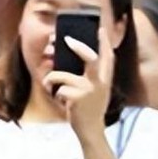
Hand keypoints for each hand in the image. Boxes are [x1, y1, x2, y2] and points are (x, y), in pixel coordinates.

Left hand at [42, 27, 112, 143]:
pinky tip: (59, 100)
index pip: (108, 56)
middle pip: (91, 58)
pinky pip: (58, 89)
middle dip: (78, 47)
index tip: (100, 29)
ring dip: (50, 78)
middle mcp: (101, 82)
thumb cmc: (89, 107)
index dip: (105, 42)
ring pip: (63, 75)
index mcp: (105, 78)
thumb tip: (63, 57)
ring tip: (48, 84)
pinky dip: (54, 93)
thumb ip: (87, 75)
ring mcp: (90, 90)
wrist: (91, 129)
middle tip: (65, 40)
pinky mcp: (78, 98)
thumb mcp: (94, 89)